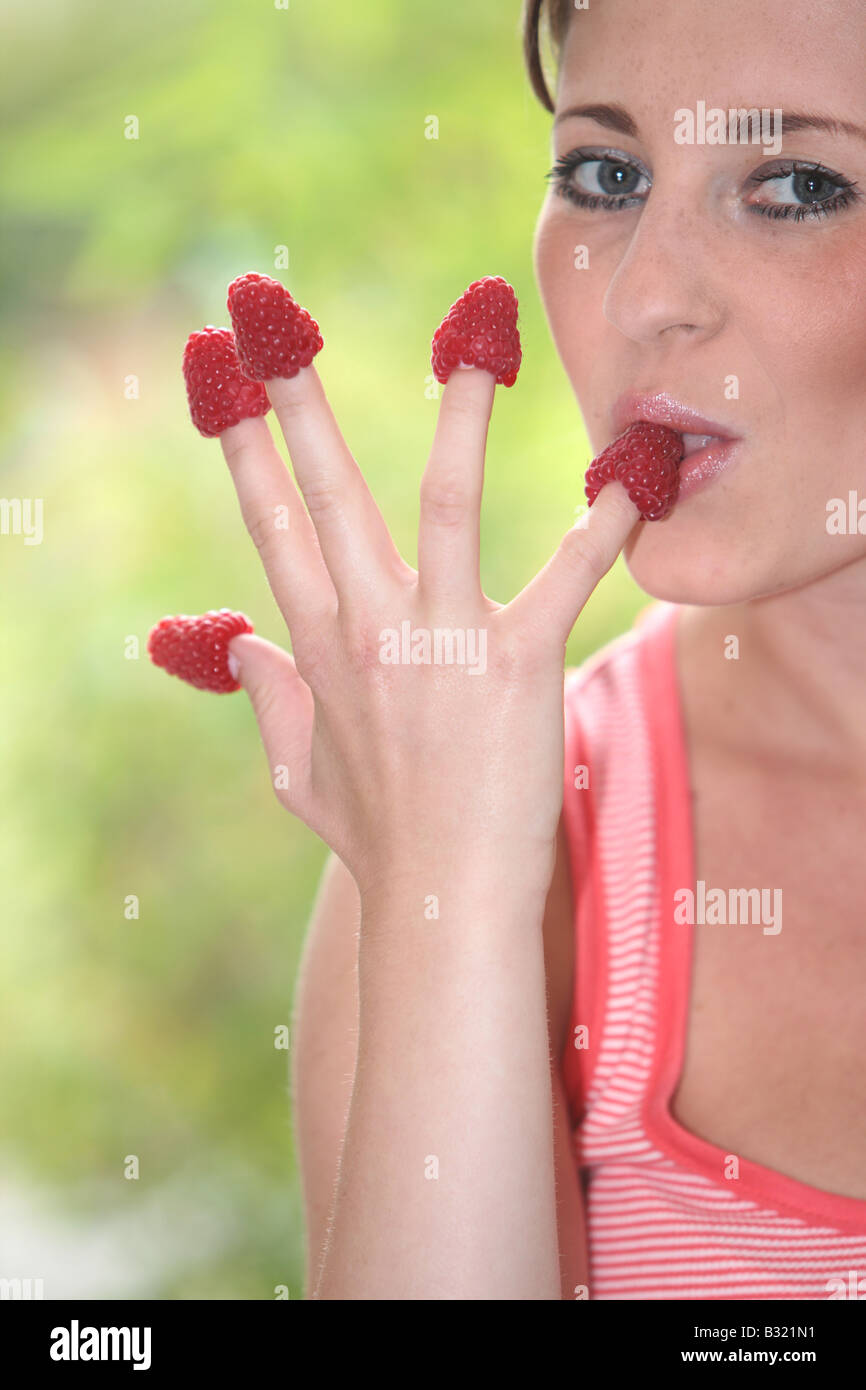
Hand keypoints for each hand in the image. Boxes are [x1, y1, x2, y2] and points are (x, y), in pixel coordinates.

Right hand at [219, 358, 637, 900]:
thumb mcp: (295, 772)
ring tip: (475, 335)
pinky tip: (636, 476)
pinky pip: (567, 578)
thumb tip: (237, 641)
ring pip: (446, 502)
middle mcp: (370, 628)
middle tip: (271, 320)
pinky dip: (606, 527)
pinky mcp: (518, 663)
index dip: (242, 446)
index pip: (269, 525)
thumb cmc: (375, 841)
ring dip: (460, 414)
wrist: (443, 900)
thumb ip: (267, 700)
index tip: (220, 381)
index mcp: (319, 647)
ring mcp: (443, 641)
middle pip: (327, 493)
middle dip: (295, 400)